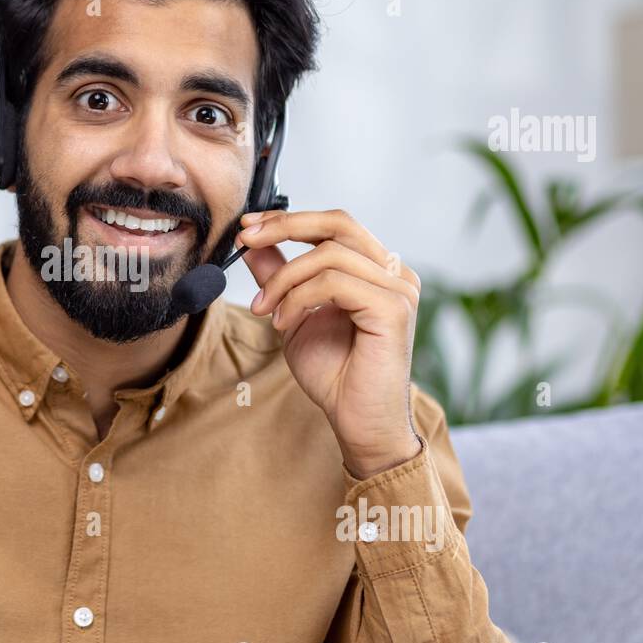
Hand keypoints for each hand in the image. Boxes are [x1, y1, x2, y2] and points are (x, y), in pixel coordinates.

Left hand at [238, 208, 421, 478]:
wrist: (358, 423)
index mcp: (375, 270)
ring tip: (264, 309)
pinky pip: (334, 283)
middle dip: (283, 226)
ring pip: (329, 254)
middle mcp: (394, 273)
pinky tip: (283, 323)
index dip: (288, 219)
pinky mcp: (393, 309)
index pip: (333, 224)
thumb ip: (279, 276)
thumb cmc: (334, 375)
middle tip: (244, 240)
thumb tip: (253, 241)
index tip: (246, 227)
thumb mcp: (293, 314)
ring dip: (284, 279)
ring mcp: (398, 289)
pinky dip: (299, 298)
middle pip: (337, 222)